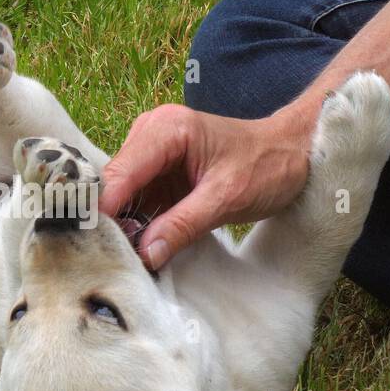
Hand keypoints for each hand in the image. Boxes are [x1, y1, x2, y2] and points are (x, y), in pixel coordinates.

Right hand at [98, 102, 314, 269]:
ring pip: (120, 196)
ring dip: (122, 227)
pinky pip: (137, 201)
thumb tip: (145, 254)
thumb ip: (183, 225)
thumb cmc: (268, 166)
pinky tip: (139, 249)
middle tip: (108, 260)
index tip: (96, 247)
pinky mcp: (158, 172)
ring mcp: (152, 153)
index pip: (119, 174)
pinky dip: (137, 225)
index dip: (104, 211)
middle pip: (113, 185)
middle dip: (110, 222)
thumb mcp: (227, 199)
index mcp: (166, 130)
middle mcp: (151, 135)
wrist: (293, 152)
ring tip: (123, 260)